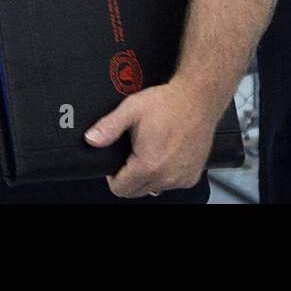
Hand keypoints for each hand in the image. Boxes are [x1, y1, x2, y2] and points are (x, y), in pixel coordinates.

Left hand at [86, 81, 217, 197]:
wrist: (199, 98)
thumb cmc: (169, 102)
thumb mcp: (132, 109)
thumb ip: (108, 127)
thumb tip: (91, 139)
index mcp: (149, 165)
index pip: (120, 189)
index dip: (113, 176)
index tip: (117, 161)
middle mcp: (167, 176)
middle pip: (136, 191)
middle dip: (130, 176)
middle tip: (134, 151)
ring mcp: (182, 178)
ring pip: (154, 188)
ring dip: (148, 176)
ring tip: (152, 149)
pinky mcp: (192, 175)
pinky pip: (171, 183)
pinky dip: (166, 174)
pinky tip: (167, 153)